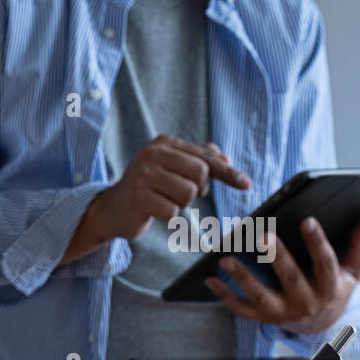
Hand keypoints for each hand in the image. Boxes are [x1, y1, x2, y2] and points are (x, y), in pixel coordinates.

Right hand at [63, 135, 249, 263]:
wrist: (113, 209)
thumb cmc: (148, 188)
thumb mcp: (172, 169)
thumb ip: (197, 160)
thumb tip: (225, 159)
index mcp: (164, 143)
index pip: (205, 157)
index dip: (227, 173)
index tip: (245, 184)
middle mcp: (152, 154)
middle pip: (200, 174)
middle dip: (197, 190)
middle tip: (181, 194)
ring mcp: (142, 174)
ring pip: (188, 193)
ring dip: (181, 203)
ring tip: (164, 200)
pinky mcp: (137, 197)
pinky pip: (172, 211)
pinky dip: (168, 215)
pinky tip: (154, 210)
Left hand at [206, 216, 359, 334]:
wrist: (321, 323)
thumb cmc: (334, 286)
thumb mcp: (352, 270)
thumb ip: (359, 247)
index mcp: (329, 287)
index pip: (324, 262)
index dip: (316, 242)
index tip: (307, 220)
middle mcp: (306, 302)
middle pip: (290, 277)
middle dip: (276, 256)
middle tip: (263, 235)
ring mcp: (282, 313)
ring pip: (261, 296)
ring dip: (242, 277)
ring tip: (225, 258)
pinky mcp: (263, 318)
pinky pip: (241, 309)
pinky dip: (223, 295)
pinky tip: (209, 279)